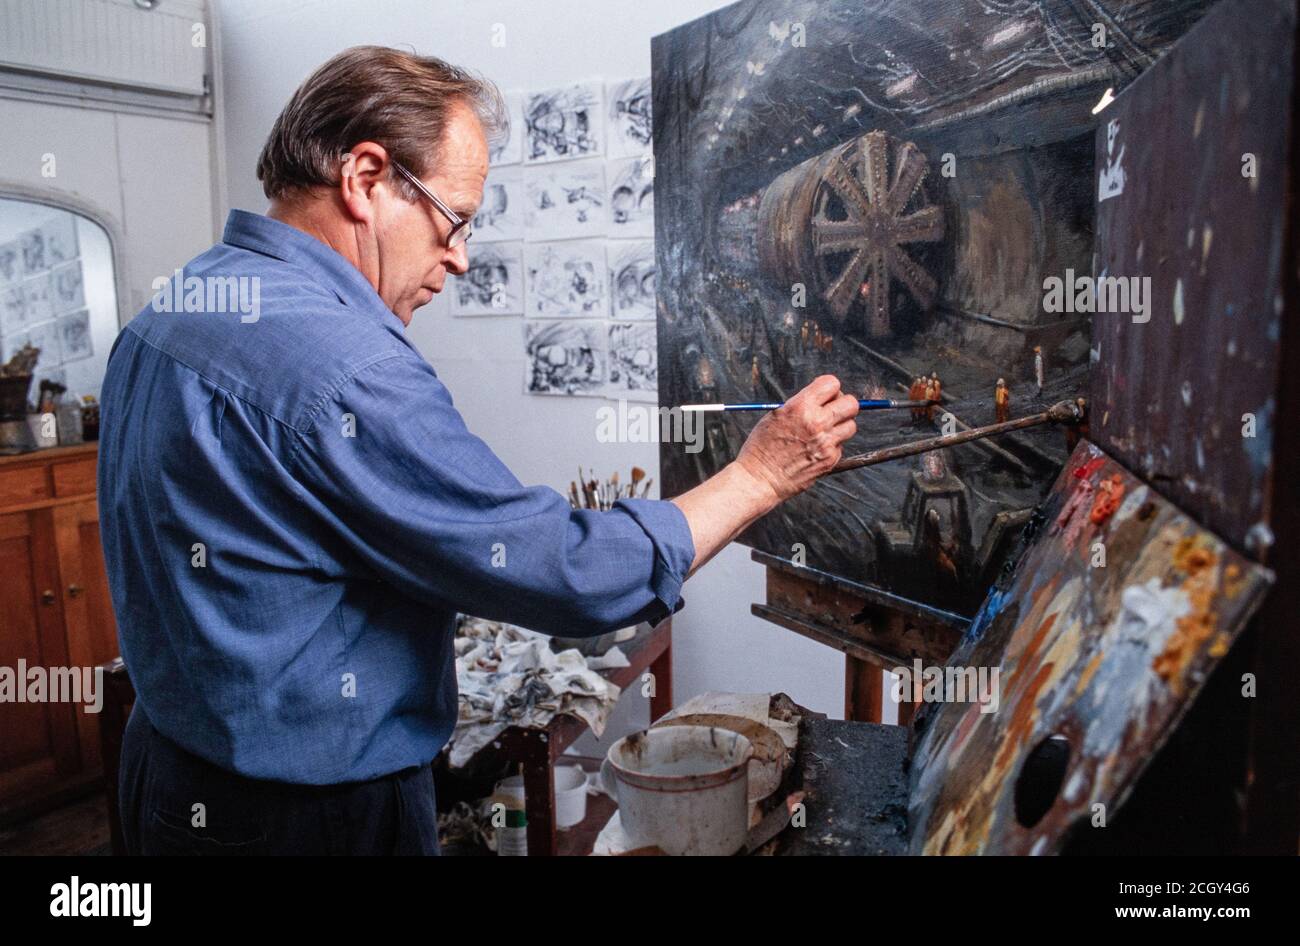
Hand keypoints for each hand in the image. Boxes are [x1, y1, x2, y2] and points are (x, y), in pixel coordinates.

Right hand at [732, 375, 859, 503]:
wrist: (759, 479)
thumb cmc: (762, 446)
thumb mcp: (776, 415)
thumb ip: (801, 404)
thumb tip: (822, 398)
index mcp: (801, 407)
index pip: (831, 384)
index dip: (829, 389)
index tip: (825, 396)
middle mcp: (817, 423)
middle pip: (851, 404)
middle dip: (843, 405)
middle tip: (832, 411)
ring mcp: (826, 443)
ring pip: (851, 425)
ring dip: (840, 426)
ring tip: (824, 431)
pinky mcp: (830, 459)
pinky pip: (841, 445)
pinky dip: (832, 445)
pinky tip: (815, 449)